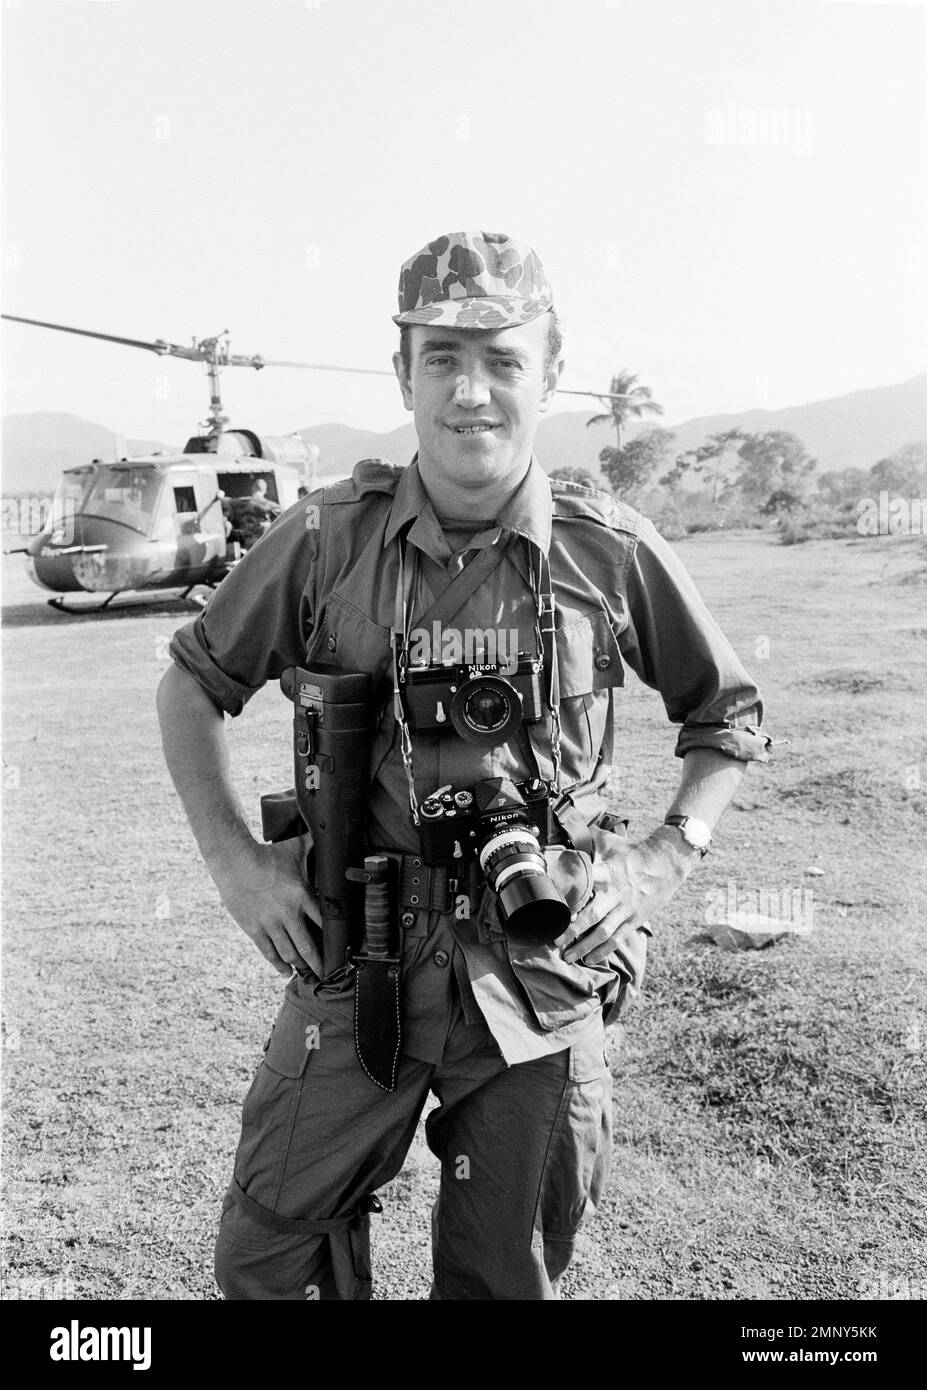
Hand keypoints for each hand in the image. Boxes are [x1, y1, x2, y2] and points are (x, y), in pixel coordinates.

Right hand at [210, 833, 322, 977]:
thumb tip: (330, 831)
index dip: (334, 939)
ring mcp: (270, 923)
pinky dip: (278, 965)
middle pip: (309, 947)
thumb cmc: (267, 854)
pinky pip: (269, 953)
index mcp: (302, 895)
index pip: (325, 923)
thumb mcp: (294, 848)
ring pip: (289, 954)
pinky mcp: (254, 929)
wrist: (234, 861)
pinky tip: (285, 972)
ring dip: (300, 967)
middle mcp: (288, 913)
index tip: (342, 950)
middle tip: (328, 975)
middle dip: (320, 964)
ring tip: (308, 974)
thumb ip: (314, 844)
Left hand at [560, 827, 696, 967]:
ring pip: (603, 932)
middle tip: (554, 941)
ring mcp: (626, 909)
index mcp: (607, 872)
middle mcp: (615, 893)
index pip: (587, 881)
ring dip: (584, 946)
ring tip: (567, 956)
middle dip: (572, 930)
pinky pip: (617, 939)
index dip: (571, 892)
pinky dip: (602, 951)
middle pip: (592, 915)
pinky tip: (589, 959)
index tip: (553, 903)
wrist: (667, 864)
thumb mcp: (610, 842)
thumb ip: (588, 838)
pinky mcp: (634, 920)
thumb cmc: (633, 853)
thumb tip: (568, 826)